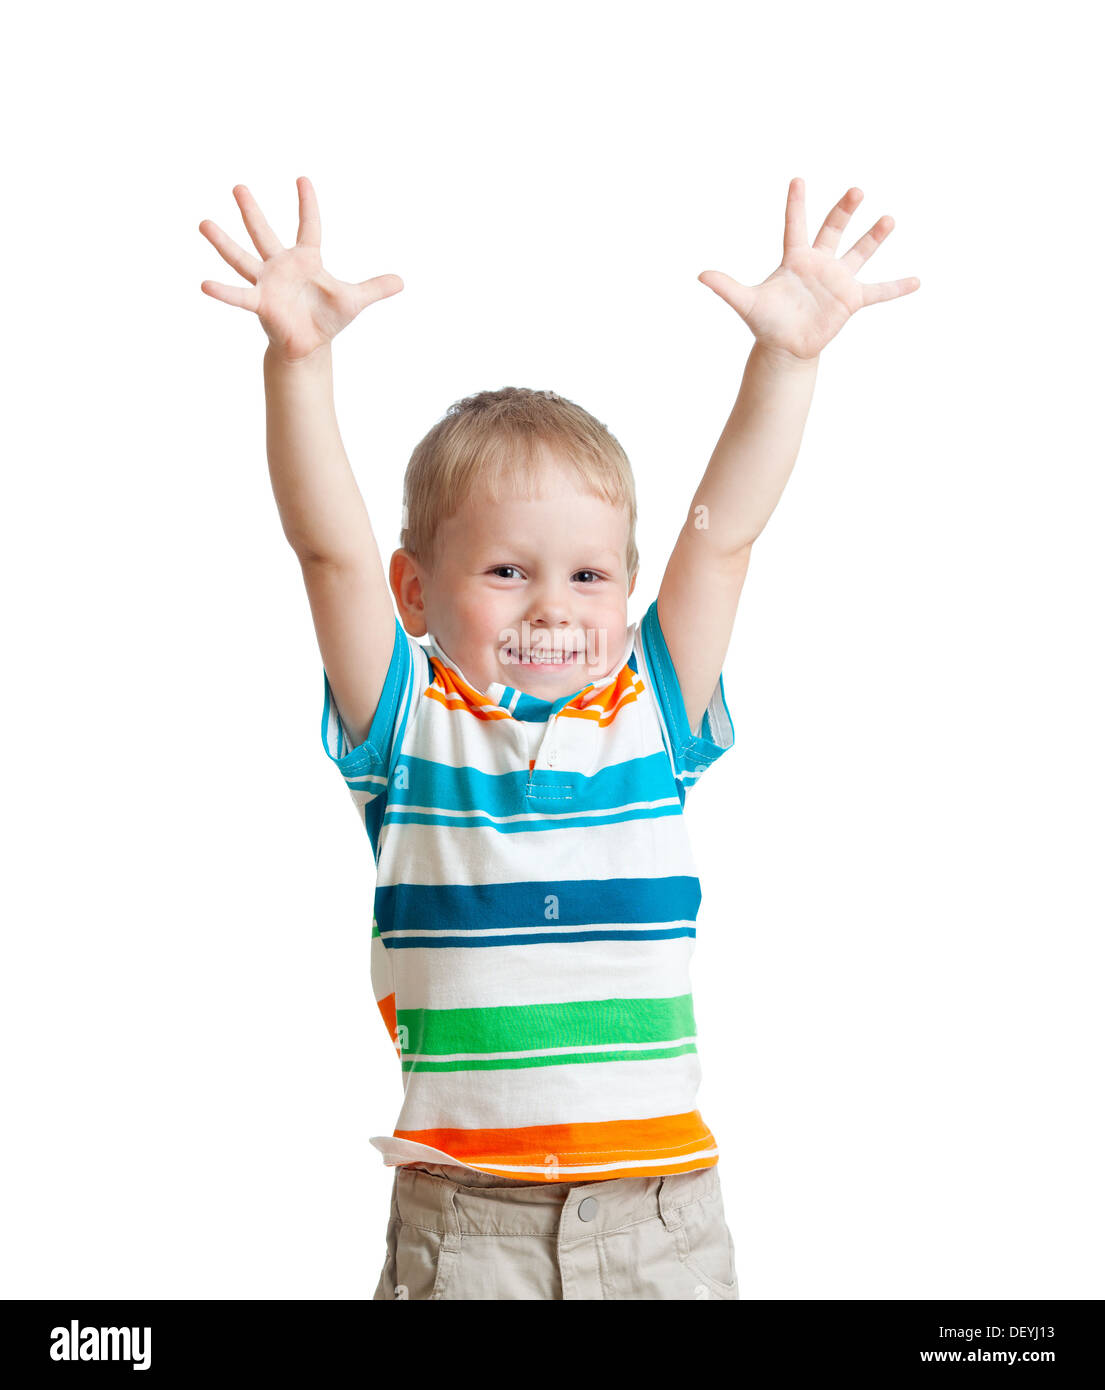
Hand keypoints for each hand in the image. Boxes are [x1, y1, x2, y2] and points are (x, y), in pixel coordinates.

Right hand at [198, 177, 403, 362]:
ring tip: (203, 223)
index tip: (302, 179)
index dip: (307, 204)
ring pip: (242, 258)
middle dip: (252, 211)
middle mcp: (281, 266)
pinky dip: (223, 292)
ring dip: (223, 242)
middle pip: (264, 233)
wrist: (309, 346)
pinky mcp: (260, 304)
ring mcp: (267, 283)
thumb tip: (402, 282)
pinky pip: (239, 296)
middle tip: (238, 186)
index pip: (309, 225)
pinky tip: (205, 284)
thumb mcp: (354, 301)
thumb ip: (375, 288)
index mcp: (306, 260)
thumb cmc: (327, 319)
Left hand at [698, 178, 919, 361]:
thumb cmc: (766, 323)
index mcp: (794, 259)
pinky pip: (879, 292)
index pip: (794, 226)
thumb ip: (726, 287)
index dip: (795, 204)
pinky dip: (897, 287)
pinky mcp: (851, 300)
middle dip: (844, 210)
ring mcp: (838, 280)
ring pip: (859, 252)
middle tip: (856, 190)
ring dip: (874, 237)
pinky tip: (917, 281)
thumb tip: (700, 274)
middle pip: (833, 229)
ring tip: (889, 219)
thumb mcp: (746, 304)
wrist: (785, 347)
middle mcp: (819, 263)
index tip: (798, 179)